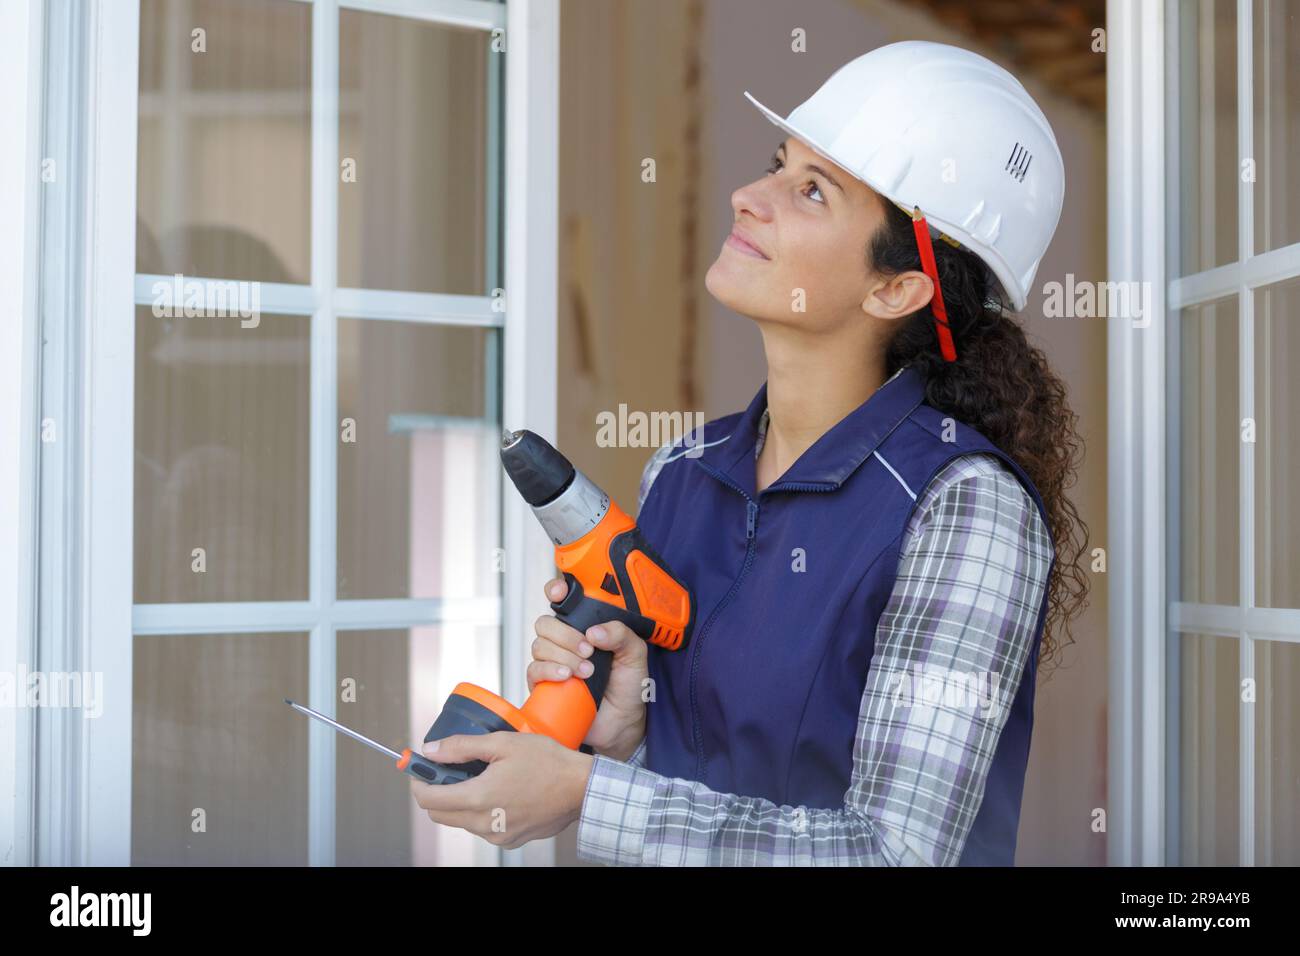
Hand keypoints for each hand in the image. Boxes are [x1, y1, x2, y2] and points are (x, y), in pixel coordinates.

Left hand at [410, 731, 593, 849]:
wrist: (582, 788)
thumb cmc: (549, 762)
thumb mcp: (503, 742)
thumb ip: (462, 747)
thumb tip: (432, 751)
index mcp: (479, 797)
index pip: (428, 799)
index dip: (418, 781)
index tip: (420, 768)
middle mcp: (484, 823)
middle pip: (440, 813)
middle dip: (437, 791)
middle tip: (449, 769)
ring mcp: (498, 835)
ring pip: (462, 820)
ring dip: (461, 800)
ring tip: (482, 776)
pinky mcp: (510, 840)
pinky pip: (483, 827)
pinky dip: (482, 810)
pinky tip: (500, 790)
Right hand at [528, 576, 647, 760]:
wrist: (623, 722)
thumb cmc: (628, 686)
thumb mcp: (635, 654)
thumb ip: (621, 634)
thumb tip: (596, 631)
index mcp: (586, 627)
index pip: (562, 602)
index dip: (556, 592)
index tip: (560, 594)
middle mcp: (565, 642)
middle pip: (546, 623)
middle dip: (567, 635)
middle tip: (589, 650)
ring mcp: (553, 662)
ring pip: (539, 646)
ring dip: (564, 656)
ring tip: (587, 671)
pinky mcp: (544, 684)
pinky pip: (534, 670)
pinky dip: (549, 671)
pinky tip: (567, 677)